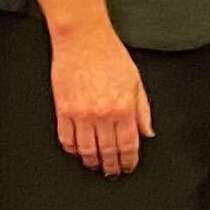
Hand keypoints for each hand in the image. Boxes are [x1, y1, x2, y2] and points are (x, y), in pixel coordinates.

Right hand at [48, 23, 153, 176]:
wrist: (82, 38)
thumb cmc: (109, 54)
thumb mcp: (136, 81)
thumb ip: (143, 110)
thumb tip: (147, 132)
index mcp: (123, 108)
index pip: (128, 146)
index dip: (129, 161)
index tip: (128, 166)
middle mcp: (102, 114)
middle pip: (108, 151)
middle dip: (111, 166)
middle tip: (112, 171)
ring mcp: (81, 114)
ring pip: (86, 150)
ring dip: (91, 161)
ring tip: (95, 164)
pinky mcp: (62, 110)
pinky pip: (66, 138)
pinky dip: (72, 149)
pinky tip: (77, 150)